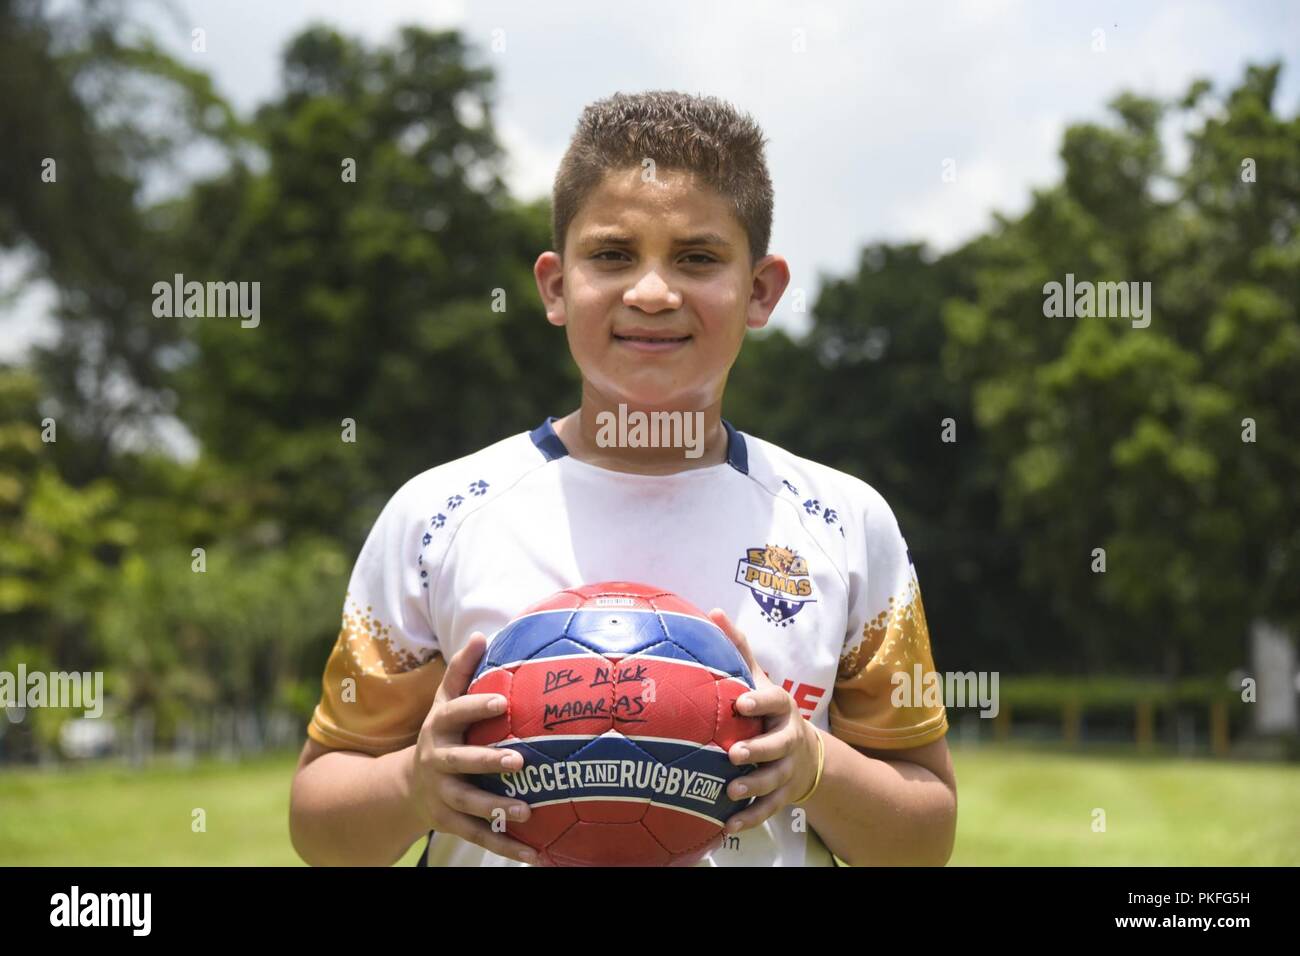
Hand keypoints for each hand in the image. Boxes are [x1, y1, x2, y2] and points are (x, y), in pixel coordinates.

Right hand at [407, 632, 537, 862]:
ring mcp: (443, 795)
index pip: (456, 714)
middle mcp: (437, 762)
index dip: (477, 706)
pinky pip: (481, 835)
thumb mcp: (443, 703)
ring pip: (470, 804)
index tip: (502, 701)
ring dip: (497, 808)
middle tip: (518, 758)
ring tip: (527, 810)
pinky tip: (536, 855)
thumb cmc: (441, 734)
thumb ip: (460, 671)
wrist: (407, 786)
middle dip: (487, 760)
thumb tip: (480, 634)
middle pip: (460, 762)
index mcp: (439, 728)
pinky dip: (507, 847)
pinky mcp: (451, 822)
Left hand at [709, 609, 821, 834]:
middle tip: (734, 754)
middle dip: (758, 750)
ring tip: (731, 792)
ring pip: (773, 780)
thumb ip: (739, 648)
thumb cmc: (768, 710)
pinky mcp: (783, 795)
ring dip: (753, 787)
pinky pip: (767, 809)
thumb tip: (713, 611)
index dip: (760, 702)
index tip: (740, 702)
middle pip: (777, 745)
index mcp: (781, 709)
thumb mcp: (759, 679)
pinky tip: (728, 826)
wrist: (805, 752)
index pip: (775, 702)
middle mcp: (788, 739)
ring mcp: (787, 769)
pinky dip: (749, 818)